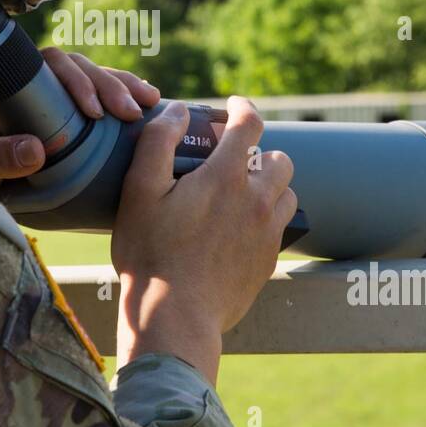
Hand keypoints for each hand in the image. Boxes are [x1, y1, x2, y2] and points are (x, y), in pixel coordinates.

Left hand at [0, 48, 160, 189]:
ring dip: (122, 86)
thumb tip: (36, 151)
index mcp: (2, 77)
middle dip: (107, 84)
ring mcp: (49, 89)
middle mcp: (29, 75)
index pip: (45, 63)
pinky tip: (147, 103)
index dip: (75, 79)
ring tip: (150, 103)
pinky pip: (96, 93)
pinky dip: (122, 95)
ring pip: (91, 75)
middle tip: (129, 111)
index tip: (94, 110)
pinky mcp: (65, 106)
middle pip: (75, 66)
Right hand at [111, 97, 296, 384]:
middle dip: (258, 151)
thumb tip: (178, 110)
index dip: (241, 107)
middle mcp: (258, 200)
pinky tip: (235, 230)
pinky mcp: (268, 261)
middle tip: (229, 161)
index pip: (250, 124)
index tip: (231, 107)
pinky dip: (264, 219)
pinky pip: (278, 228)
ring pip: (286, 193)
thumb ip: (157, 141)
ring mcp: (268, 233)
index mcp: (227, 176)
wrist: (175, 318)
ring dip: (267, 186)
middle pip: (279, 158)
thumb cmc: (151, 254)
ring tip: (237, 196)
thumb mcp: (139, 191)